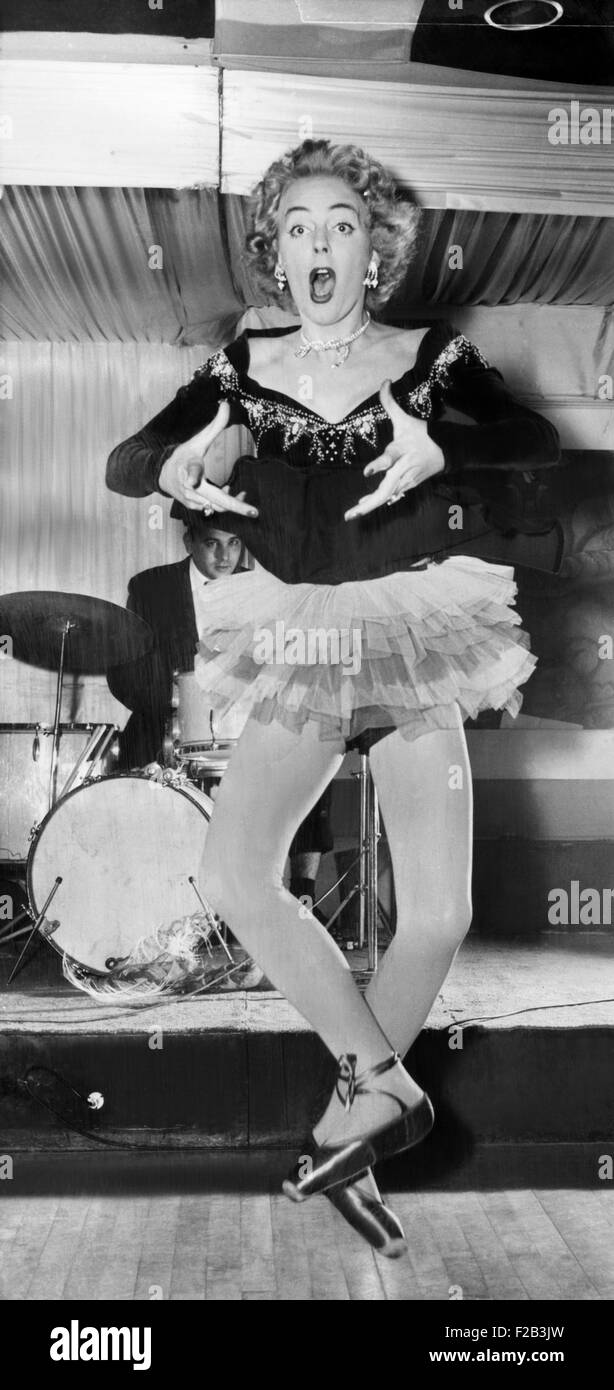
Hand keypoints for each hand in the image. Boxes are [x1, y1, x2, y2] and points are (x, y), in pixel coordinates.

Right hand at [158, 402, 258, 515]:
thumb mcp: (198, 440)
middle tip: (255, 513)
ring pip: (218, 506)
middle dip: (236, 506)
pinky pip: (214, 509)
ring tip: (243, 494)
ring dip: (233, 501)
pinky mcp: (193, 507)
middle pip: (214, 500)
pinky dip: (225, 503)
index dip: (194, 477)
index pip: (193, 471)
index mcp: (190, 467)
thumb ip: (215, 425)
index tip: (195, 481)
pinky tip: (229, 492)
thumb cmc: (183, 456)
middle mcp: (189, 486)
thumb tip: (226, 404)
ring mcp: (191, 499)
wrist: (163, 475)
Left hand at [344, 380, 444, 520]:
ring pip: (387, 495)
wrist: (446, 450)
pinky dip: (377, 501)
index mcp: (401, 451)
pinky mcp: (408, 485)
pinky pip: (391, 495)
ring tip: (352, 513)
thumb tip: (384, 382)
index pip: (389, 459)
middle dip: (369, 502)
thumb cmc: (422, 434)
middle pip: (386, 488)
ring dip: (370, 504)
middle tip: (351, 513)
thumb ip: (390, 402)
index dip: (379, 465)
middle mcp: (403, 468)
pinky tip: (364, 506)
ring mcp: (406, 479)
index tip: (367, 471)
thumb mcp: (405, 419)